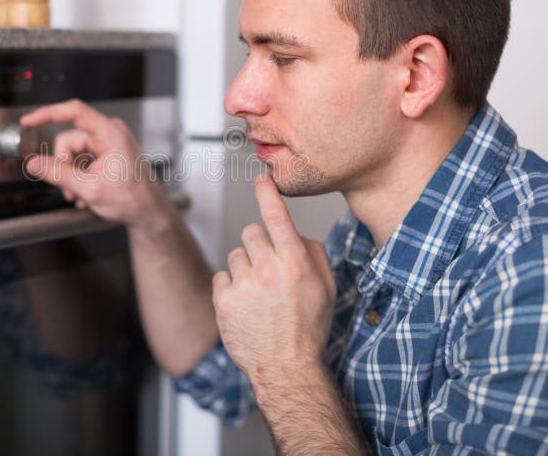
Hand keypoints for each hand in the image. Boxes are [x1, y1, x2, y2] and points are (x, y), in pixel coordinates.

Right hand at [20, 98, 167, 227]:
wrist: (149, 212)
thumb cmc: (133, 200)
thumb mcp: (91, 189)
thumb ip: (59, 174)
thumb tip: (36, 163)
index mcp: (111, 134)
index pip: (74, 112)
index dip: (48, 114)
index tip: (29, 120)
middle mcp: (110, 133)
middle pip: (69, 140)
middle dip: (64, 166)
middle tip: (69, 189)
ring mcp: (108, 143)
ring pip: (72, 153)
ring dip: (70, 175)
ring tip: (80, 194)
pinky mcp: (106, 153)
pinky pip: (81, 159)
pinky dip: (78, 176)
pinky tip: (85, 191)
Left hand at [212, 174, 336, 391]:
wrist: (286, 368)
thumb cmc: (307, 329)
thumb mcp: (326, 288)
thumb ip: (312, 253)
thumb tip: (295, 233)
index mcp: (295, 263)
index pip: (277, 216)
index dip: (267, 193)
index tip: (261, 180)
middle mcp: (268, 270)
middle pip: (252, 232)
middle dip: (259, 246)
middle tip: (268, 270)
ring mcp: (243, 285)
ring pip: (235, 254)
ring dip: (244, 268)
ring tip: (258, 293)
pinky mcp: (223, 300)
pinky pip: (221, 276)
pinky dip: (230, 287)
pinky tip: (244, 304)